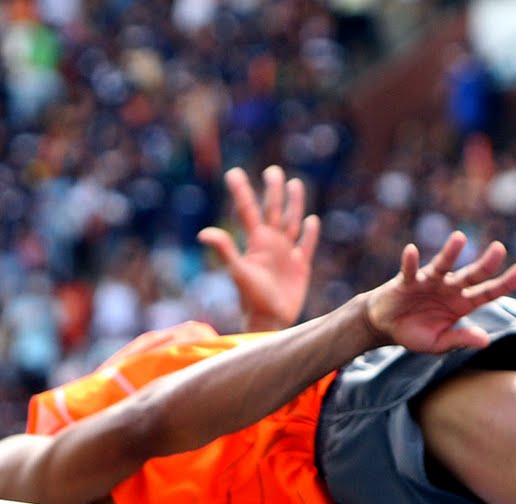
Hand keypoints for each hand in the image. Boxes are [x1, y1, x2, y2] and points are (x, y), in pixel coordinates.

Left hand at [198, 165, 319, 331]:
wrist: (270, 320)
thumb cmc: (251, 298)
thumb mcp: (238, 271)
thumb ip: (224, 249)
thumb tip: (203, 233)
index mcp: (256, 242)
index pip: (248, 210)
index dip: (241, 192)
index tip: (234, 172)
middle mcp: (271, 244)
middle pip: (273, 210)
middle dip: (273, 191)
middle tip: (272, 170)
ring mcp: (286, 254)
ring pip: (292, 222)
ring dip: (294, 204)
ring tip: (295, 184)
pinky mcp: (300, 267)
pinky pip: (306, 245)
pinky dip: (310, 233)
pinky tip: (312, 220)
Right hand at [363, 232, 515, 352]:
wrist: (386, 326)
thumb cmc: (415, 333)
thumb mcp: (439, 343)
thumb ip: (460, 339)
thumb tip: (486, 340)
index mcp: (462, 304)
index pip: (488, 292)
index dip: (504, 283)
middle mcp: (450, 288)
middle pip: (471, 275)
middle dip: (486, 263)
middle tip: (500, 248)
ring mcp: (429, 282)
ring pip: (442, 265)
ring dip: (450, 252)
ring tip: (459, 238)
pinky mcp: (407, 281)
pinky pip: (410, 270)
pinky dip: (410, 261)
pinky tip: (411, 250)